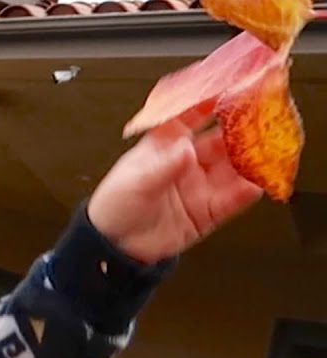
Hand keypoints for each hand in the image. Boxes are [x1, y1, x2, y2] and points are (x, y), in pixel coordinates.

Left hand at [88, 108, 262, 263]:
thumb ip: (163, 167)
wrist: (114, 246)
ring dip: (251, 160)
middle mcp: (186, 162)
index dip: (210, 100)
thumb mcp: (135, 181)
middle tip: (261, 120)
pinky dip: (247, 191)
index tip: (230, 88)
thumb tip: (186, 151)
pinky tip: (257, 184)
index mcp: (165, 146)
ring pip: (233, 168)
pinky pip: (233, 199)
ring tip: (267, 152)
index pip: (191, 116)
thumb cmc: (114, 206)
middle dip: (242, 130)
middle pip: (221, 140)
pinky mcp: (207, 211)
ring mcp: (200, 185)